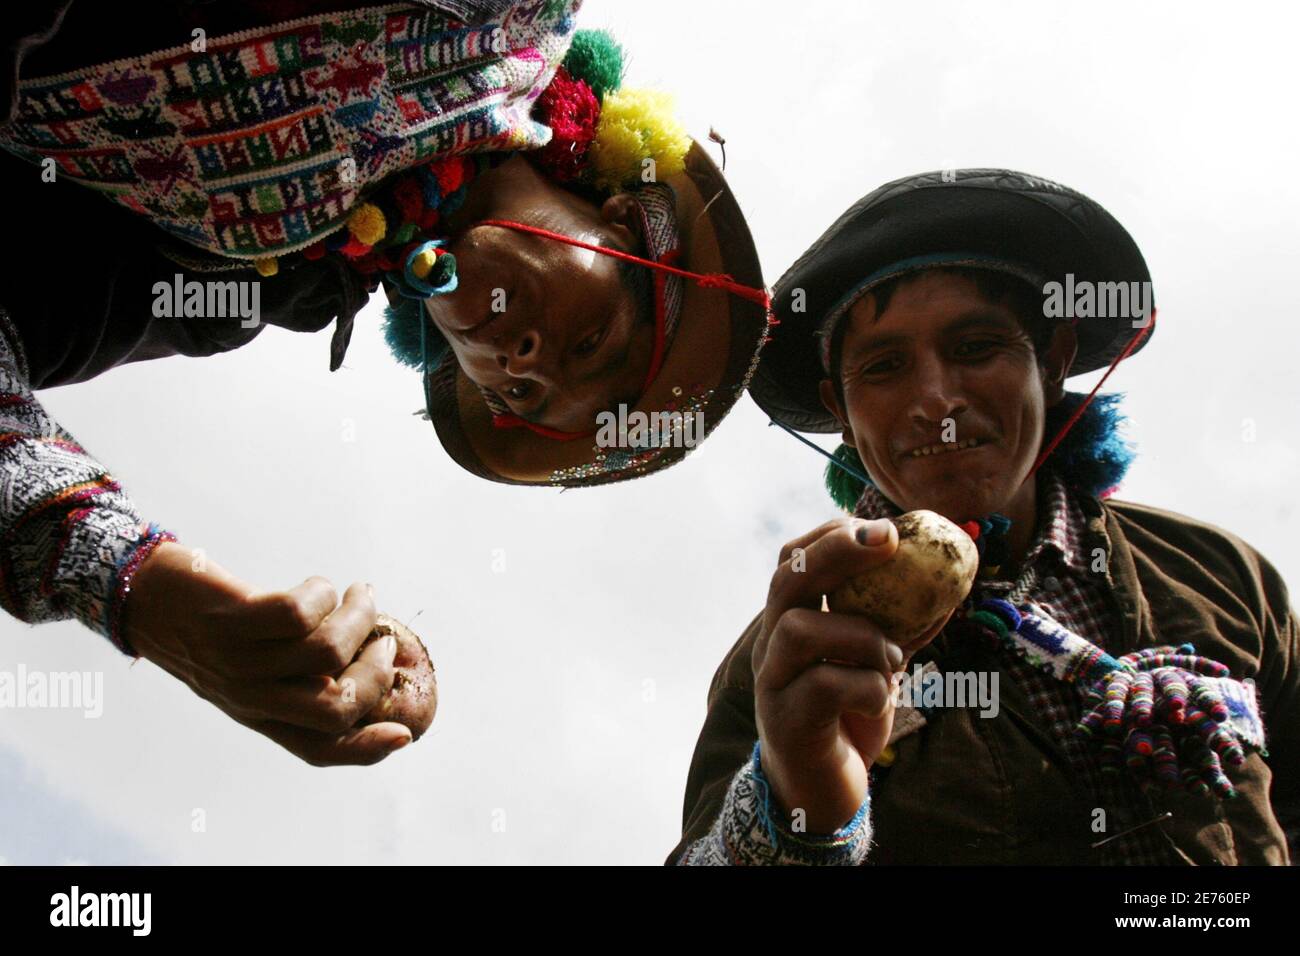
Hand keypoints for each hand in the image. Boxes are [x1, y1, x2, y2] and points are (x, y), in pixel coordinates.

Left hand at [122, 542, 410, 765]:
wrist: (140, 594)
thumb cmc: (205, 626)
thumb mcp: (243, 666)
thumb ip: (291, 674)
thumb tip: (363, 659)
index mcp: (256, 714)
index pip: (317, 749)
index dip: (365, 748)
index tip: (404, 733)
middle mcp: (248, 696)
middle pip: (334, 706)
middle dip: (376, 673)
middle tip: (382, 640)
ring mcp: (237, 660)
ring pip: (326, 653)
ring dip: (359, 619)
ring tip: (360, 596)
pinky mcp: (230, 619)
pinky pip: (297, 612)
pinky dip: (324, 593)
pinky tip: (320, 586)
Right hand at [752, 518, 949, 832]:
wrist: (822, 795)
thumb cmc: (847, 721)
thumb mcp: (876, 664)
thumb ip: (898, 626)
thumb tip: (948, 584)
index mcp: (789, 622)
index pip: (791, 560)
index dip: (831, 535)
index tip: (883, 528)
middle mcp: (771, 647)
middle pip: (786, 580)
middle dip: (836, 552)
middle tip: (887, 540)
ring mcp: (772, 684)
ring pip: (800, 630)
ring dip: (861, 635)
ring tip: (893, 658)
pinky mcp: (787, 722)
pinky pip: (825, 685)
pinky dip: (868, 685)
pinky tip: (883, 699)